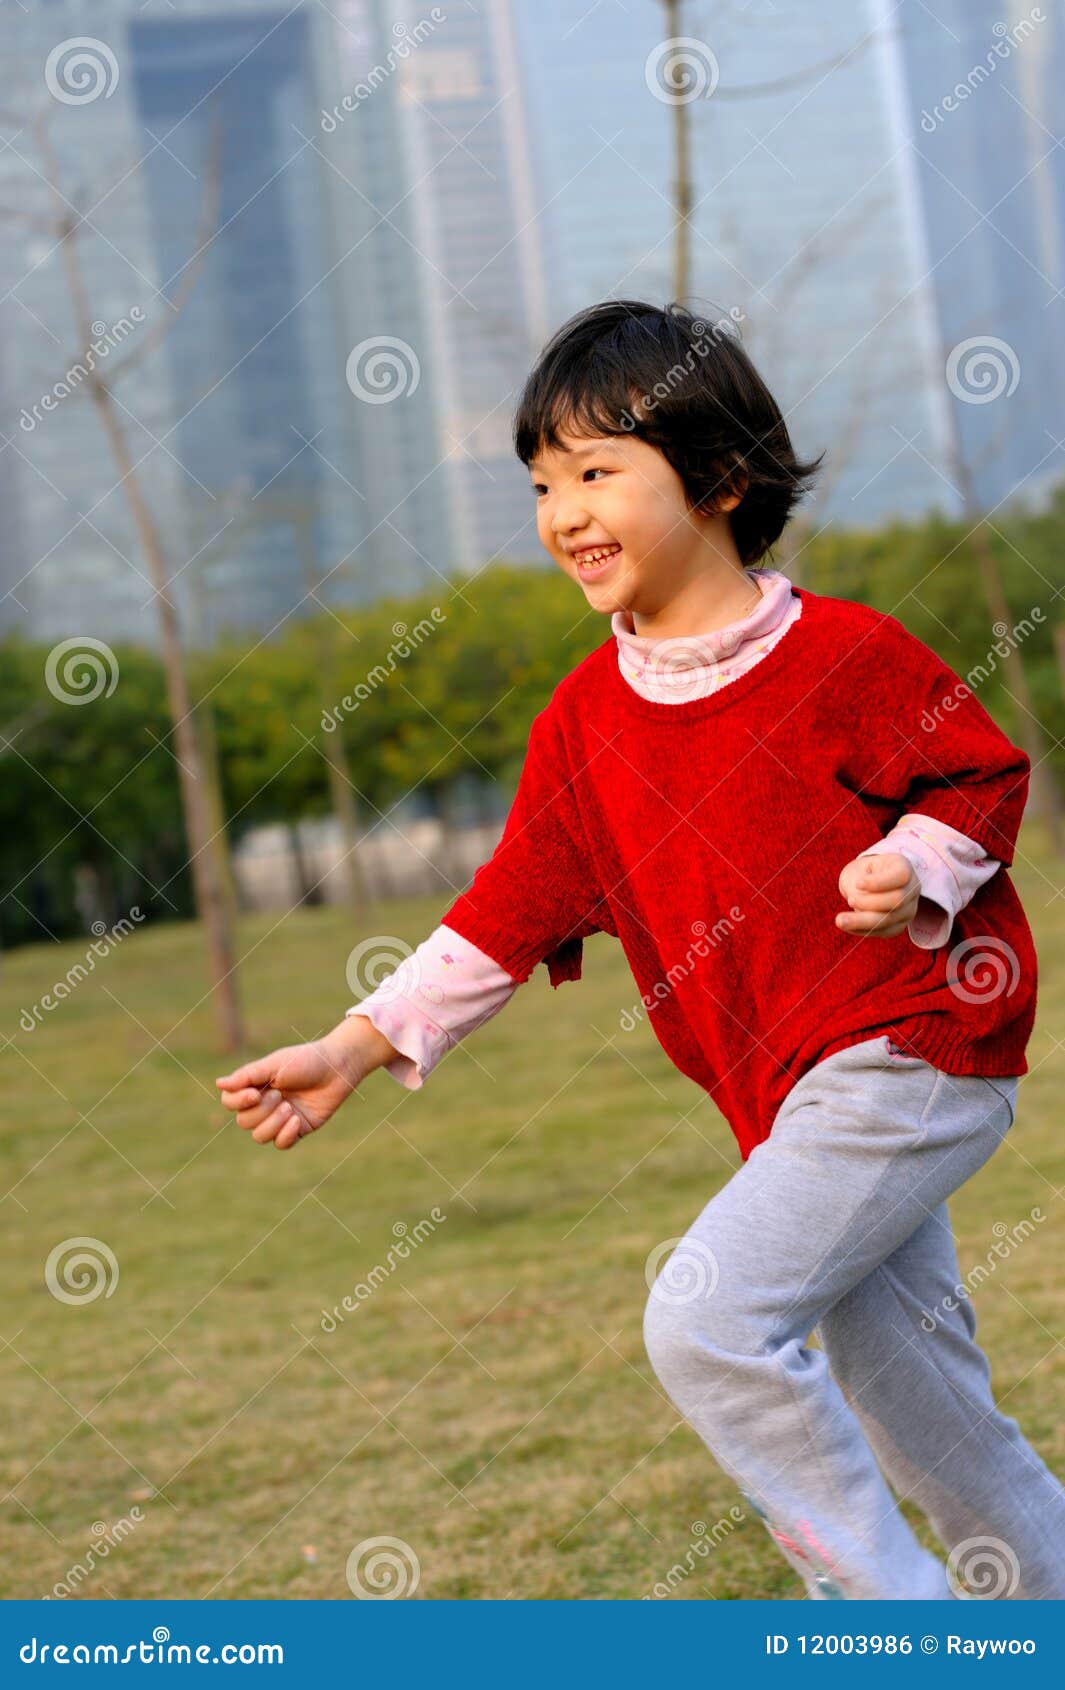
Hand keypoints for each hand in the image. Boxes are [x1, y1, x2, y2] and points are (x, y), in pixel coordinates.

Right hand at [215, 1019, 385, 1149]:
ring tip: (289, 1108)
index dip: (238, 1102)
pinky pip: (281, 1144)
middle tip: (279, 1094)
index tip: (255, 1092)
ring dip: (272, 1123)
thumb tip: (218, 1084)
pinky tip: (297, 1120)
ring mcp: (279, 1118)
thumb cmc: (305, 1061)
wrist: (337, 1068)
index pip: (230, 1102)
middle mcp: (264, 1104)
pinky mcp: (297, 1129)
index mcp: (255, 1086)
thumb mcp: (275, 1065)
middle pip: (244, 1122)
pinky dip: (286, 1134)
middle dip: (260, 1111)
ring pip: (259, 1136)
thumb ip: (247, 1076)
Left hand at [836, 851, 919, 938]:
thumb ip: (859, 887)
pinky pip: (883, 932)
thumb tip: (860, 909)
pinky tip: (846, 925)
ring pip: (889, 920)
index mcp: (903, 867)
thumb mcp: (858, 870)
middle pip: (897, 901)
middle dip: (870, 903)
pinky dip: (863, 930)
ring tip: (840, 920)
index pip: (901, 876)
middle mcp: (912, 888)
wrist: (867, 883)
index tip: (858, 883)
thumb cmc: (862, 873)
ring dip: (862, 921)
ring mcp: (909, 908)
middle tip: (850, 900)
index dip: (879, 883)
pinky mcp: (900, 925)